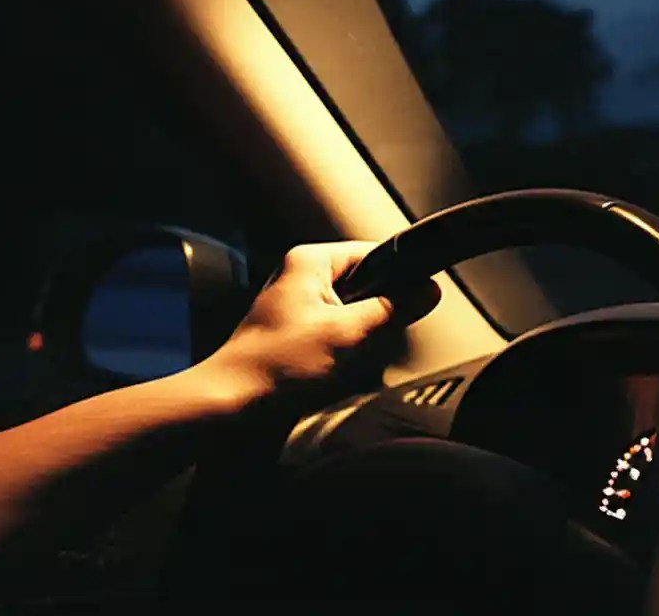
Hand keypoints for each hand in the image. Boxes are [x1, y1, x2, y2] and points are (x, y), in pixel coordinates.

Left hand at [194, 241, 440, 408]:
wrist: (231, 405)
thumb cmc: (276, 365)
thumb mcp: (349, 334)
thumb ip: (393, 309)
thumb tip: (427, 291)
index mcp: (310, 262)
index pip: (374, 253)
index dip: (400, 277)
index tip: (418, 299)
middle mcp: (302, 278)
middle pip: (367, 288)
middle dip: (377, 322)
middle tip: (368, 345)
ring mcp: (298, 308)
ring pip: (355, 319)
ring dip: (361, 346)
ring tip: (343, 366)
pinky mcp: (296, 336)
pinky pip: (337, 340)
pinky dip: (343, 359)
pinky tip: (331, 377)